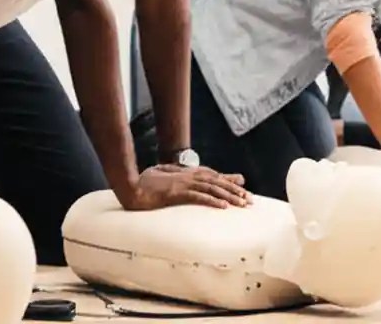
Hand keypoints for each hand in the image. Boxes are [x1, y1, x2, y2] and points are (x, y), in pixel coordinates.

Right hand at [122, 164, 250, 210]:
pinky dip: (212, 201)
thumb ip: (174, 173)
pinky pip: (198, 197)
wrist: (131, 189)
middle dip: (235, 190)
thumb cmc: (143, 183)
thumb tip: (182, 173)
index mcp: (185, 173)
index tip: (242, 186)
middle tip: (249, 199)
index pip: (212, 175)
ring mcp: (183, 184)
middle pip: (217, 182)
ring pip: (212, 189)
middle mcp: (187, 176)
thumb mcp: (161, 175)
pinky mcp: (177, 193)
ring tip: (242, 204)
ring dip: (229, 196)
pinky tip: (223, 207)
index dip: (228, 180)